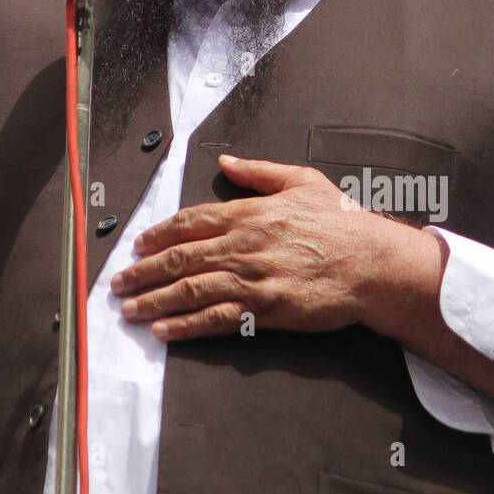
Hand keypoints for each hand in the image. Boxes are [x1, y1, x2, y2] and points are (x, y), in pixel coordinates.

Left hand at [110, 153, 433, 340]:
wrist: (373, 264)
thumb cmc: (342, 223)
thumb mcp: (301, 181)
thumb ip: (258, 171)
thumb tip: (226, 162)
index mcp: (249, 213)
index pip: (190, 222)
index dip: (158, 234)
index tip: (137, 244)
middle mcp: (243, 245)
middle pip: (180, 258)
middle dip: (144, 271)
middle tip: (120, 281)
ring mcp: (251, 279)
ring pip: (190, 289)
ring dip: (155, 301)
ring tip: (131, 310)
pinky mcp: (264, 310)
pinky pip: (216, 319)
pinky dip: (186, 326)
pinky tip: (165, 331)